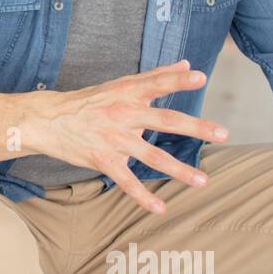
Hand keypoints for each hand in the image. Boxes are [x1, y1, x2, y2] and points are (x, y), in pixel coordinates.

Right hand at [25, 59, 229, 214]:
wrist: (49, 121)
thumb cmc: (89, 101)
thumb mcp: (119, 85)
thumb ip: (155, 76)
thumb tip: (186, 64)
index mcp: (127, 93)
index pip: (156, 84)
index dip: (177, 80)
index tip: (200, 77)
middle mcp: (123, 114)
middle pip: (164, 120)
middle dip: (195, 127)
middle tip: (223, 133)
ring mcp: (114, 139)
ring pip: (151, 156)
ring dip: (178, 170)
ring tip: (202, 180)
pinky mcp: (104, 160)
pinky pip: (127, 181)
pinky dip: (143, 197)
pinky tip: (160, 208)